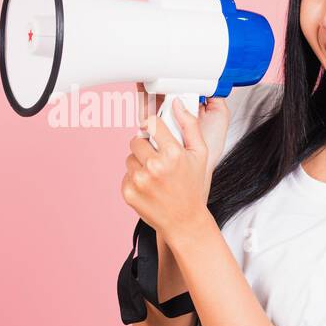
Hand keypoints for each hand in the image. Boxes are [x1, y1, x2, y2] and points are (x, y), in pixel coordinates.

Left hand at [121, 99, 215, 238]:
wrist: (184, 221)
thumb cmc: (193, 187)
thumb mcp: (200, 154)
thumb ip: (190, 125)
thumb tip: (177, 103)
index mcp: (172, 154)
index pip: (151, 123)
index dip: (153, 126)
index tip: (155, 131)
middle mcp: (154, 166)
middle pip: (136, 140)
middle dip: (146, 146)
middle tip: (158, 159)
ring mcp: (139, 180)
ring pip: (129, 158)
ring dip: (140, 163)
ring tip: (155, 176)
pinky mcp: (128, 192)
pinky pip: (126, 175)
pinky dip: (135, 179)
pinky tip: (149, 188)